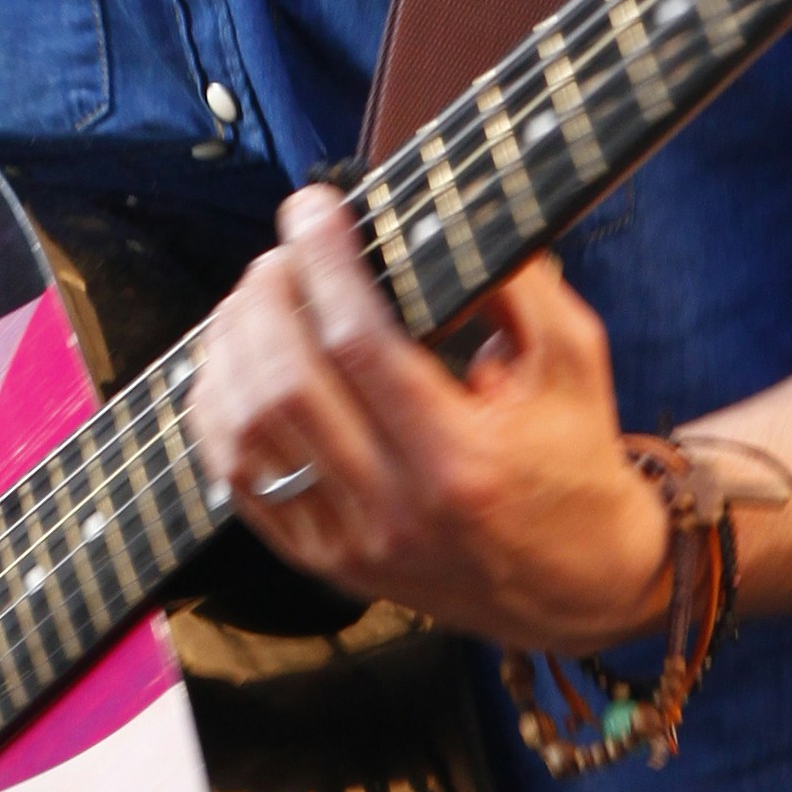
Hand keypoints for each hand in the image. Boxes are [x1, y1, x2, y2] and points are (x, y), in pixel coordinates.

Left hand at [186, 184, 670, 651]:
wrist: (574, 585)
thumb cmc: (573, 460)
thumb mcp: (573, 363)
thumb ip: (515, 286)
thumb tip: (439, 219)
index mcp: (461, 461)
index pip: (360, 345)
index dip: (324, 264)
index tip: (313, 206)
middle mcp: (396, 510)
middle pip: (287, 386)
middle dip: (267, 300)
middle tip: (280, 256)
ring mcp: (350, 545)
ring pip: (246, 434)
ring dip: (232, 348)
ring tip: (254, 299)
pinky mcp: (321, 561)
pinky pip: (235, 481)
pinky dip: (217, 411)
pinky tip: (232, 361)